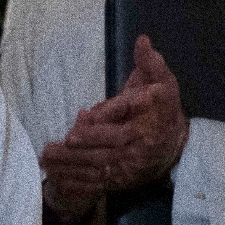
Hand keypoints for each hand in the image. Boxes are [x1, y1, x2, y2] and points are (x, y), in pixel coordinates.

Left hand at [42, 35, 188, 209]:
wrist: (177, 142)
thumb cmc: (162, 105)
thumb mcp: (161, 80)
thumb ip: (151, 63)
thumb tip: (143, 41)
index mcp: (147, 120)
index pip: (121, 121)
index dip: (99, 123)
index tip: (79, 124)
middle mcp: (139, 146)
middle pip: (107, 147)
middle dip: (79, 149)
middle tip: (53, 147)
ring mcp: (131, 165)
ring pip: (99, 167)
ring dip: (71, 166)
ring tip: (47, 161)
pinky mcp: (124, 179)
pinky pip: (100, 183)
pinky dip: (78, 183)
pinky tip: (59, 180)